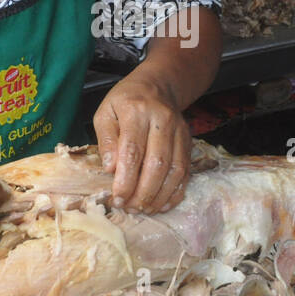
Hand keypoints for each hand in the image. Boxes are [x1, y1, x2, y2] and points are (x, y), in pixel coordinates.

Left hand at [93, 74, 191, 213]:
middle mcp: (162, 120)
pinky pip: (185, 172)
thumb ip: (106, 140)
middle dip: (143, 193)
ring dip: (159, 196)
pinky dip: (175, 192)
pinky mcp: (188, 142)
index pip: (133, 151)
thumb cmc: (127, 101)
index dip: (126, 179)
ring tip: (143, 209)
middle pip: (157, 164)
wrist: (158, 85)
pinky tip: (161, 205)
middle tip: (129, 208)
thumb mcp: (106, 113)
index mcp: (137, 111)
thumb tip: (110, 169)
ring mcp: (179, 132)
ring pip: (174, 170)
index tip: (117, 197)